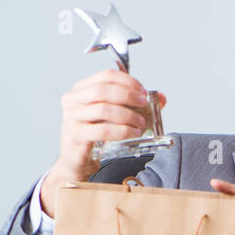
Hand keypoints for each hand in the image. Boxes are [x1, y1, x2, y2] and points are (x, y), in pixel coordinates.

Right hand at [40, 68, 167, 214]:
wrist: (77, 159)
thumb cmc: (95, 134)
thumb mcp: (113, 115)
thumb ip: (135, 104)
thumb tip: (162, 98)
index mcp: (81, 89)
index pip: (106, 75)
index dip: (128, 81)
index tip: (143, 91)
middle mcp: (73, 100)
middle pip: (103, 90)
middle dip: (128, 95)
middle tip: (144, 104)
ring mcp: (72, 117)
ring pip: (103, 109)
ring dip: (127, 115)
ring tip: (140, 122)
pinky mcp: (76, 135)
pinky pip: (103, 130)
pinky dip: (122, 131)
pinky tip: (133, 133)